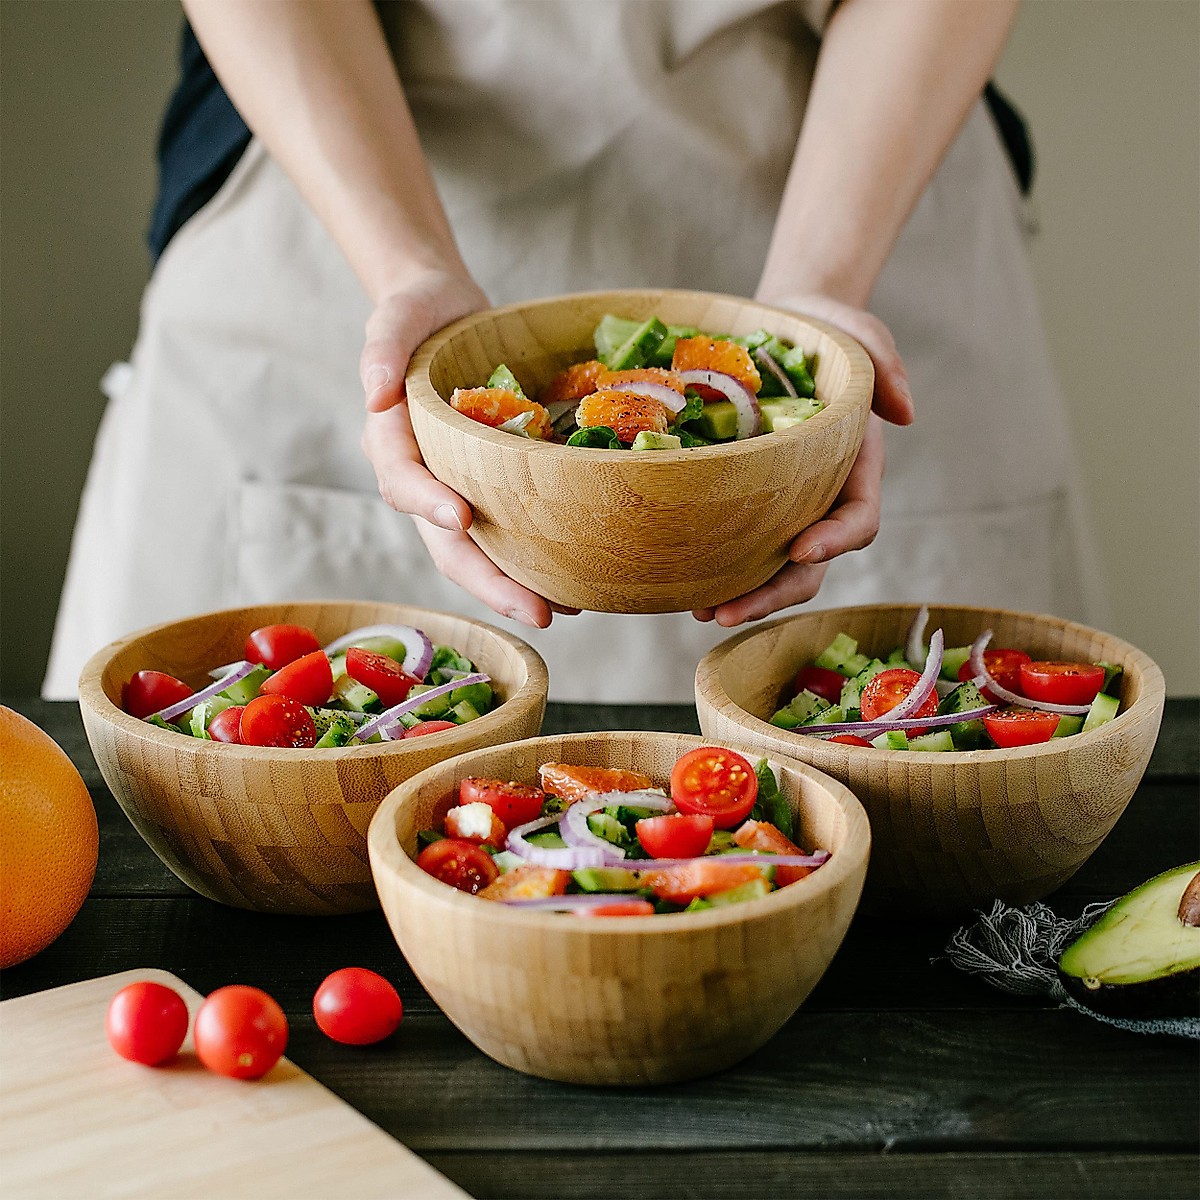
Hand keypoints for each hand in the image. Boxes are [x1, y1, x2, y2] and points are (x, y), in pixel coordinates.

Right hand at [359, 268, 573, 626]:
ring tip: (566, 610)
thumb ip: (381, 346)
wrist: (444, 314)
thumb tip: (374, 394)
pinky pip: (507, 533)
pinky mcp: (488, 489)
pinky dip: (535, 562)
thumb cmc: (418, 313)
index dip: (427, 503)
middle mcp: (421, 479)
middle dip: (489, 581)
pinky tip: (574, 582)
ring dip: (517, 586)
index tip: (461, 518)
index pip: (402, 480)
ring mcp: (455, 489)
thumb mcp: (397, 314)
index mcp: (392, 443)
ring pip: (479, 553)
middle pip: (446, 543)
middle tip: (537, 611)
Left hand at [692, 293, 913, 626]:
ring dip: (740, 596)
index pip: (858, 520)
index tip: (802, 549)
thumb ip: (886, 365)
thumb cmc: (828, 333)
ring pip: (771, 569)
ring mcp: (784, 506)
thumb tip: (905, 412)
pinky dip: (715, 569)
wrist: (782, 328)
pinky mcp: (746, 502)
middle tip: (726, 611)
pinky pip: (737, 545)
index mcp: (856, 468)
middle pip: (809, 566)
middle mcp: (822, 499)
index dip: (835, 541)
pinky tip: (683, 585)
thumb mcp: (862, 336)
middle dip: (772, 593)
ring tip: (701, 610)